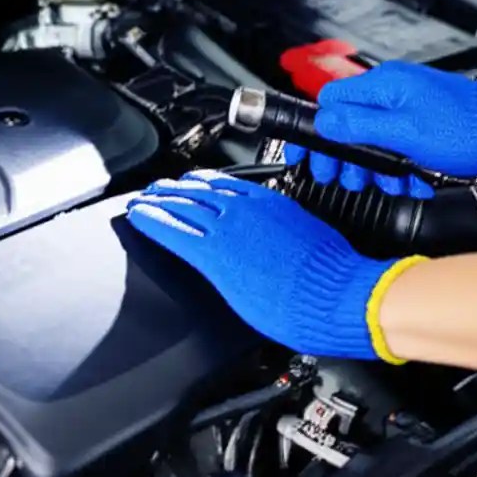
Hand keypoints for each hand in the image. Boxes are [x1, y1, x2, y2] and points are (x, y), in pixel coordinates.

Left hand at [127, 169, 421, 362]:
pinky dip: (151, 220)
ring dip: (158, 200)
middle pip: (200, 191)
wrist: (338, 293)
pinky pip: (172, 230)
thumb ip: (286, 235)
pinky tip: (138, 217)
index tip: (192, 184)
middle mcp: (247, 208)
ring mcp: (228, 228)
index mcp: (272, 202)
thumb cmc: (334, 277)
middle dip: (175, 189)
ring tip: (142, 200)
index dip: (204, 183)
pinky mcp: (214, 253)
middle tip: (158, 189)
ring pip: (182, 206)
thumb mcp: (311, 240)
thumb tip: (281, 243)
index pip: (228, 185)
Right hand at [287, 53, 476, 195]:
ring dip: (375, 165)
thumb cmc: (467, 130)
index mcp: (382, 86)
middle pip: (347, 122)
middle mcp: (391, 89)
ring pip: (372, 136)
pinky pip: (396, 140)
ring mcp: (407, 102)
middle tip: (346, 178)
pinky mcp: (421, 117)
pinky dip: (399, 162)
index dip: (316, 132)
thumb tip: (323, 123)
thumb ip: (360, 127)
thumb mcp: (404, 134)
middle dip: (346, 155)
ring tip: (386, 184)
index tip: (308, 155)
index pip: (329, 101)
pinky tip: (411, 179)